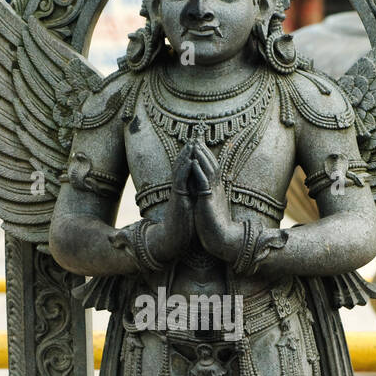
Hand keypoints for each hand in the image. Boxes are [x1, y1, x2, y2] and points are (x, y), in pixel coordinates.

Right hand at [147, 141, 194, 261]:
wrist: (173, 240)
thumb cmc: (183, 226)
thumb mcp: (192, 207)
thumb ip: (194, 196)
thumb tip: (202, 190)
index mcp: (183, 189)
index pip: (187, 168)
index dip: (192, 155)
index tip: (200, 143)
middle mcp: (179, 188)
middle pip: (182, 164)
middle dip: (189, 150)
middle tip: (196, 135)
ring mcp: (177, 192)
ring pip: (180, 169)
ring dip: (187, 155)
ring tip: (193, 142)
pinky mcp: (177, 198)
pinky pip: (180, 180)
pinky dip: (186, 169)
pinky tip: (191, 159)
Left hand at [190, 137, 240, 262]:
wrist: (223, 239)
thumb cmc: (215, 225)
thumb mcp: (211, 205)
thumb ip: (208, 195)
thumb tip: (204, 188)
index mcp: (216, 189)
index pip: (212, 167)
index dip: (205, 154)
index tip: (198, 143)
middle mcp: (217, 188)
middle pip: (211, 163)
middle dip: (203, 149)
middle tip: (196, 136)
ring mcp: (213, 193)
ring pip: (209, 169)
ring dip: (201, 155)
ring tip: (194, 142)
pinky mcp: (208, 201)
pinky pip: (204, 183)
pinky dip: (199, 171)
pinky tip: (193, 161)